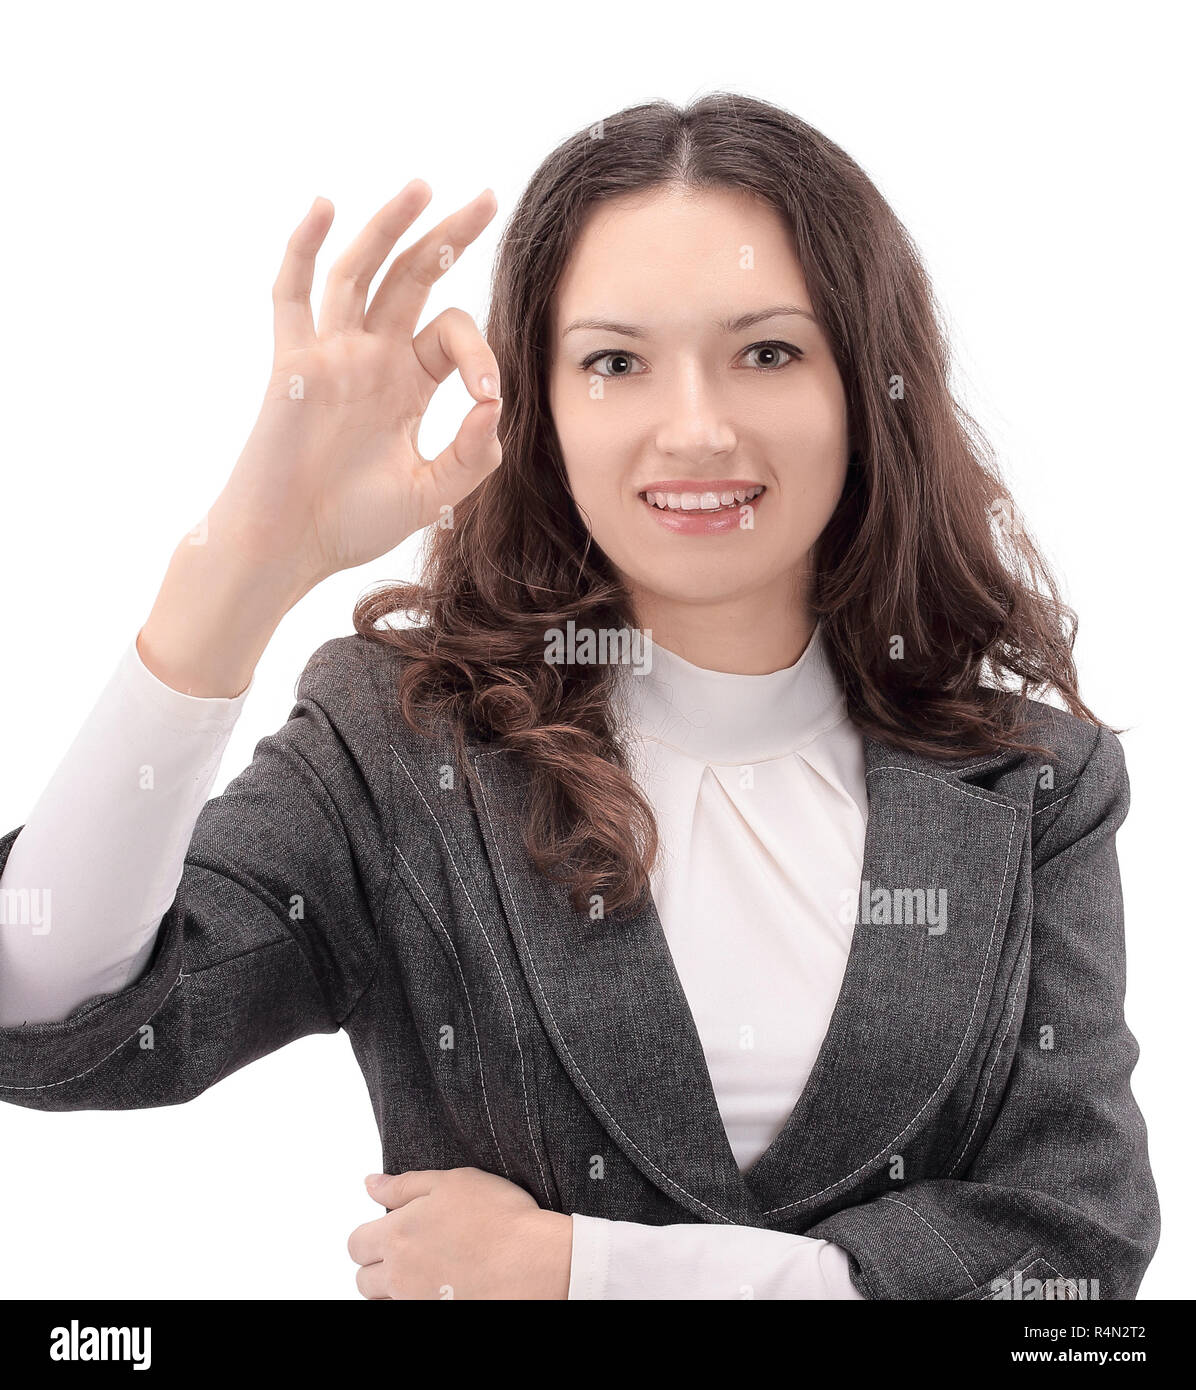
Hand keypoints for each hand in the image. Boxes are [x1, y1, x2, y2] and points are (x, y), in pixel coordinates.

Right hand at [211, 180, 503, 594]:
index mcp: (405, 383)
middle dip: (449, 237)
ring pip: (359, 273)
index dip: (480, 355)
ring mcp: (330, 355)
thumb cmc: (352, 524)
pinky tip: (323, 207)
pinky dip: (302, 250)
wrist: (290, 547)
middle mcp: (370, 358)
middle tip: (487, 197)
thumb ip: (472, 455)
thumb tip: (496, 404)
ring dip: (388, 227)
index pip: (452, 335)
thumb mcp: (431, 494)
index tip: (488, 397)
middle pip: (412, 279)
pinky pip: (291, 297)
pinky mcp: (293, 364)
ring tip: (422, 185)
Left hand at [348, 1167, 572, 1299]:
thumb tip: (370, 1184)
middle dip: (376, 1265)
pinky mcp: (439, 1311)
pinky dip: (420, 1296)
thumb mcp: (449, 1181)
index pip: (355, 1244)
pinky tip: (444, 1281)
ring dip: (395, 1285)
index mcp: (396, 1236)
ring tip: (426, 1267)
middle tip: (406, 1249)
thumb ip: (402, 1185)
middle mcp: (399, 1274)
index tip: (388, 1229)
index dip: (368, 1235)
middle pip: (363, 1280)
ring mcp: (417, 1299)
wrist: (529, 1261)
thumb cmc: (495, 1216)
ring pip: (385, 1299)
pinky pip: (412, 1306)